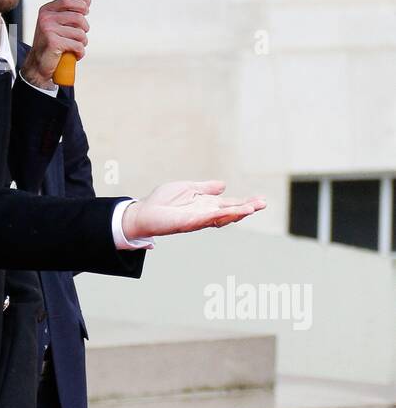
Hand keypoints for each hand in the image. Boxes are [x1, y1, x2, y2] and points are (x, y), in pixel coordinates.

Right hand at [20, 0, 90, 87]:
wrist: (38, 64)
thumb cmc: (49, 44)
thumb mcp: (59, 23)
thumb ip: (73, 10)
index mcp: (47, 10)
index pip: (68, 0)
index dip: (81, 5)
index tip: (85, 11)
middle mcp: (46, 18)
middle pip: (78, 17)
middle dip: (84, 28)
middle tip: (80, 35)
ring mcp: (49, 30)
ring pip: (80, 33)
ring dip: (82, 42)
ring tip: (75, 46)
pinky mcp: (54, 43)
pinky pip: (77, 45)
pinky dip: (80, 52)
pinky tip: (74, 54)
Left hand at [122, 181, 266, 239]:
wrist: (144, 211)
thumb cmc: (163, 201)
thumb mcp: (188, 188)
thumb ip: (206, 188)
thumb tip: (223, 185)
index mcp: (206, 204)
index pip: (230, 204)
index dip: (245, 202)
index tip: (260, 200)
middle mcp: (205, 213)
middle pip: (230, 212)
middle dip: (247, 208)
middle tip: (263, 203)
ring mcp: (198, 219)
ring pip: (222, 217)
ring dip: (237, 213)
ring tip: (252, 208)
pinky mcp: (189, 222)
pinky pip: (207, 219)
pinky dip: (220, 215)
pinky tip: (230, 212)